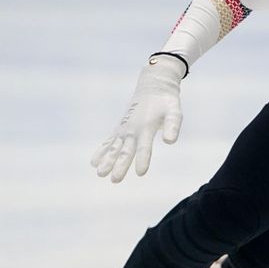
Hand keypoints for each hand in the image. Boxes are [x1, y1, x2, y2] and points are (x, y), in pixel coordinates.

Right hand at [90, 57, 183, 182]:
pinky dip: (102, 151)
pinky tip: (94, 163)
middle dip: (120, 165)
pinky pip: (108, 141)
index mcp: (146, 127)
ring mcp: (124, 129)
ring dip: (107, 160)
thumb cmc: (166, 102)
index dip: (143, 159)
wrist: (153, 87)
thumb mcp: (174, 112)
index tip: (140, 172)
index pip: (144, 146)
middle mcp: (132, 129)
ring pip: (114, 147)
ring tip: (100, 174)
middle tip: (115, 180)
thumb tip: (170, 141)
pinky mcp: (119, 128)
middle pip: (125, 150)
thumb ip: (173, 126)